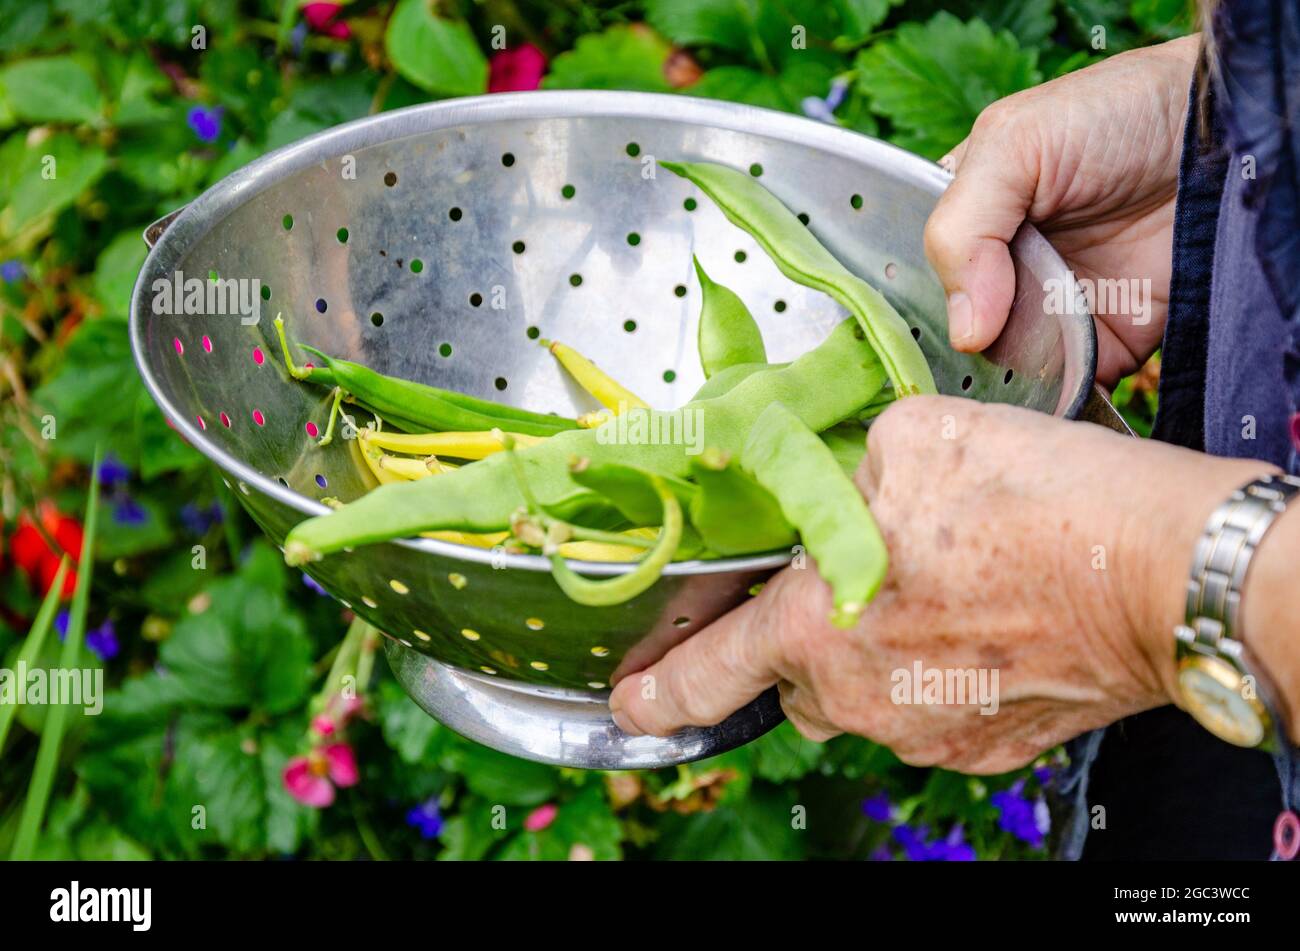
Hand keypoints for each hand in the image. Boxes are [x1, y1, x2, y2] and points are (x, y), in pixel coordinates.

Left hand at [608, 397, 1277, 771]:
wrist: (1163, 574)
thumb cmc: (1036, 506)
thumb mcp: (908, 440)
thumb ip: (838, 470)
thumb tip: (832, 485)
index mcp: (816, 630)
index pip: (706, 676)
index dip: (660, 693)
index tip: (633, 703)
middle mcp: (860, 698)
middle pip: (792, 678)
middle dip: (798, 636)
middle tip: (837, 583)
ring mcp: (926, 734)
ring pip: (863, 693)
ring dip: (870, 648)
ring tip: (928, 586)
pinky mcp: (985, 746)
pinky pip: (926, 708)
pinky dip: (932, 666)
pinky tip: (972, 614)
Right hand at [924, 36, 1199, 385]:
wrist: (1227, 138)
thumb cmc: (1116, 115)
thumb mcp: (1015, 144)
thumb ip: (963, 227)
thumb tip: (964, 330)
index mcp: (967, 222)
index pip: (916, 278)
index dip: (910, 310)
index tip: (910, 339)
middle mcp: (1001, 272)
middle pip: (955, 336)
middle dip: (956, 358)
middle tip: (966, 366)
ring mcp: (1050, 311)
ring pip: (1004, 371)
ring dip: (1002, 386)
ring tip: (1001, 390)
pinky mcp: (1103, 345)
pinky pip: (1064, 390)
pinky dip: (1054, 401)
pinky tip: (1040, 401)